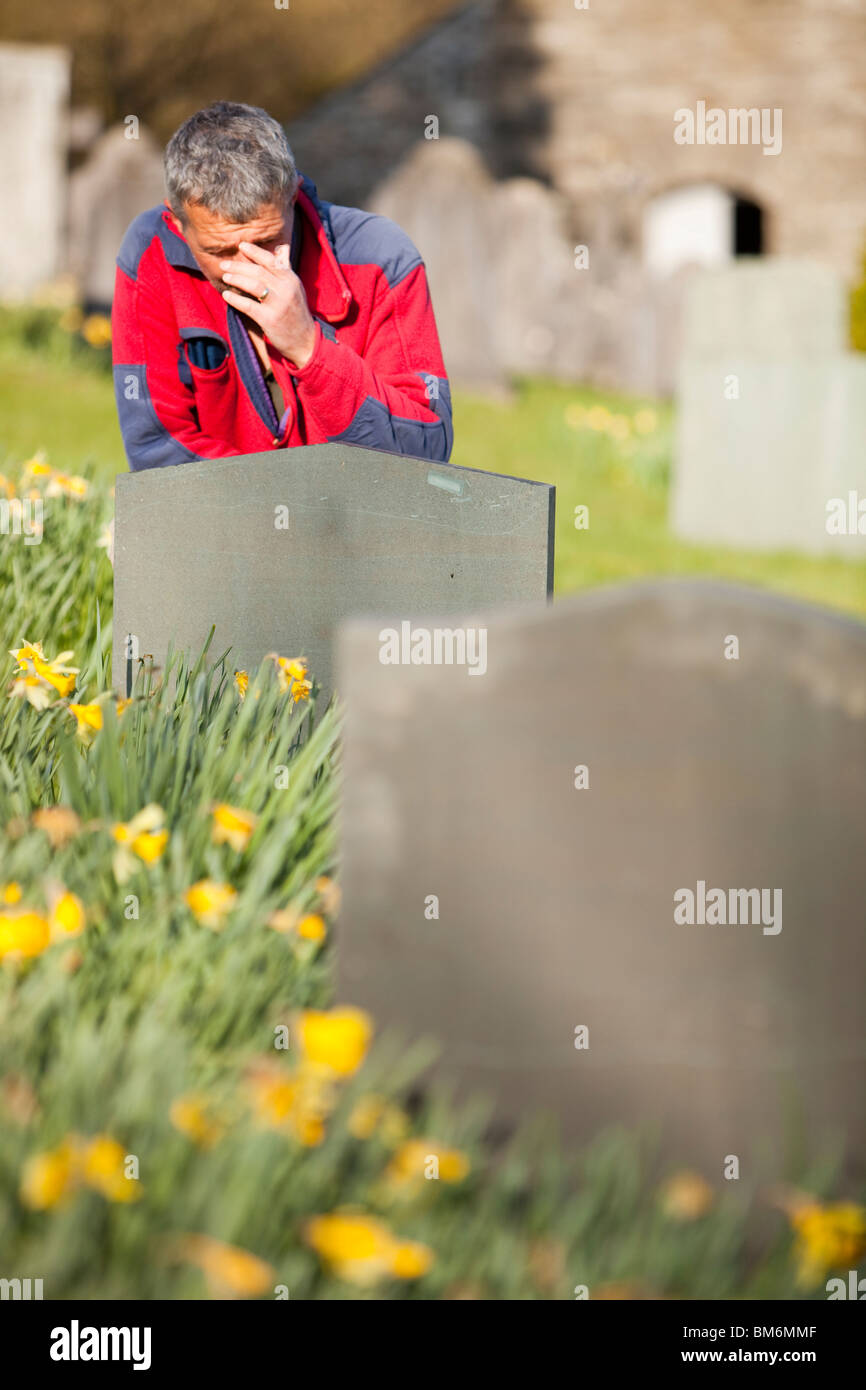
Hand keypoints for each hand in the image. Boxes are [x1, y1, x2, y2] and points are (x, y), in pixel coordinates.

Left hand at [220, 241, 317, 368]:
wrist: (305, 341)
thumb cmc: (297, 314)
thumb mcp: (295, 289)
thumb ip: (285, 269)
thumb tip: (281, 248)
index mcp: (291, 279)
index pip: (270, 260)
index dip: (255, 251)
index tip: (241, 246)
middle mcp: (286, 289)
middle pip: (259, 271)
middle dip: (239, 266)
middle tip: (224, 264)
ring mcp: (279, 304)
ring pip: (253, 285)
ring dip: (237, 279)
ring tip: (225, 277)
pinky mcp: (270, 319)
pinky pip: (249, 305)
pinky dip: (236, 299)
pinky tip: (226, 295)